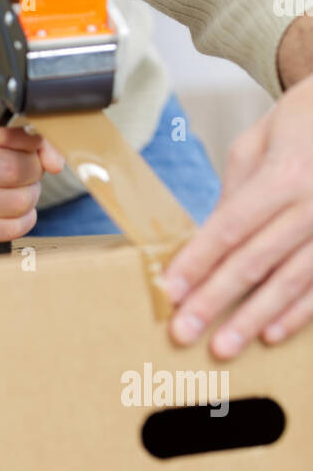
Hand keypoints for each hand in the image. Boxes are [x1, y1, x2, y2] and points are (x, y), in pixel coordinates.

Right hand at [0, 92, 64, 253]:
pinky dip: (21, 221)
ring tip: (17, 191)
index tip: (32, 144)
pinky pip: (9, 228)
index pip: (6, 128)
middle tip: (26, 171)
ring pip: (16, 200)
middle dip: (32, 172)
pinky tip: (11, 213)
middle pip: (13, 168)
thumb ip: (25, 133)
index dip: (30, 139)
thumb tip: (55, 159)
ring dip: (28, 198)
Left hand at [163, 71, 312, 358]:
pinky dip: (299, 312)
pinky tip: (271, 333)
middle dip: (216, 299)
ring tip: (224, 346)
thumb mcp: (258, 143)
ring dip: (254, 317)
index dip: (198, 261)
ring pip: (290, 281)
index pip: (230, 227)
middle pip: (254, 260)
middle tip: (184, 331)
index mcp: (284, 174)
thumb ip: (235, 192)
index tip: (170, 290)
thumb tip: (209, 239)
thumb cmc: (302, 124)